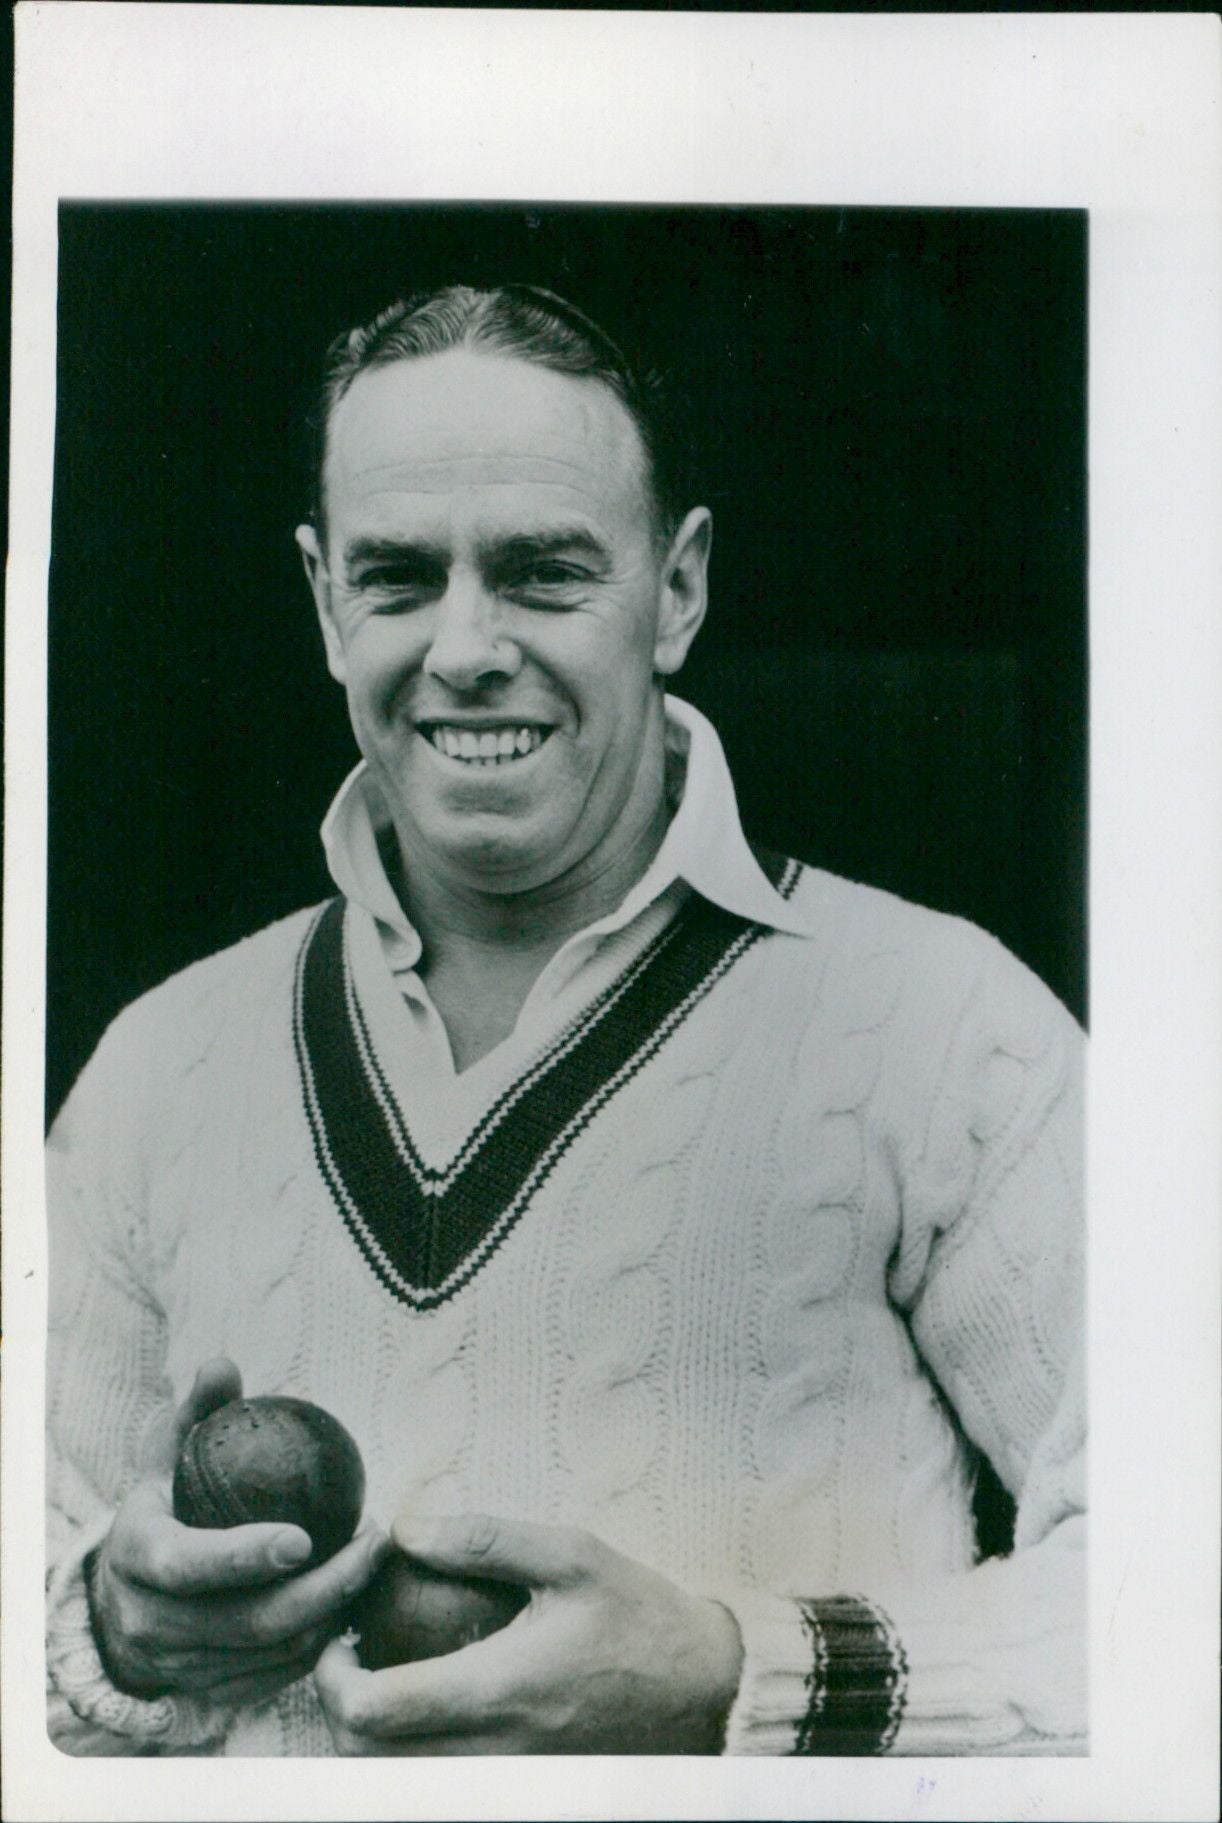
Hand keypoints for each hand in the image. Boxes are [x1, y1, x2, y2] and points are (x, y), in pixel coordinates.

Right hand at [89, 1358, 387, 1707]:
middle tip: (376, 1540)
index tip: (305, 1536)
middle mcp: (153, 1621)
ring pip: (273, 1652)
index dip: (244, 1555)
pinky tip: (354, 1600)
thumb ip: (197, 1413)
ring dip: (335, 1612)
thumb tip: (223, 1363)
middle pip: (250, 1620)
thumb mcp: (166, 1459)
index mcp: (138, 1557)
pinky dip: (321, 1642)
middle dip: (327, 1586)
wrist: (120, 1602)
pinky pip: (278, 1676)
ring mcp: (182, 1664)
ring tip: (374, 1562)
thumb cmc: (161, 1511)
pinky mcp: (211, 1692)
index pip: (190, 1565)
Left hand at [315, 1512, 743, 1754]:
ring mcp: (506, 1781)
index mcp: (498, 1691)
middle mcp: (493, 1752)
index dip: (332, 1676)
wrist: (705, 1690)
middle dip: (337, 1710)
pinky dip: (408, 1756)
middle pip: (368, 1762)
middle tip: (349, 1656)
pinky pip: (437, 1787)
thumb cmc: (638, 1616)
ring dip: (369, 1738)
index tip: (340, 1635)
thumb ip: (484, 1539)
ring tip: (381, 1678)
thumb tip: (407, 1527)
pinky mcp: (521, 1790)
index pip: (374, 1710)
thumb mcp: (571, 1555)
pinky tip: (425, 1707)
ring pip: (397, 1783)